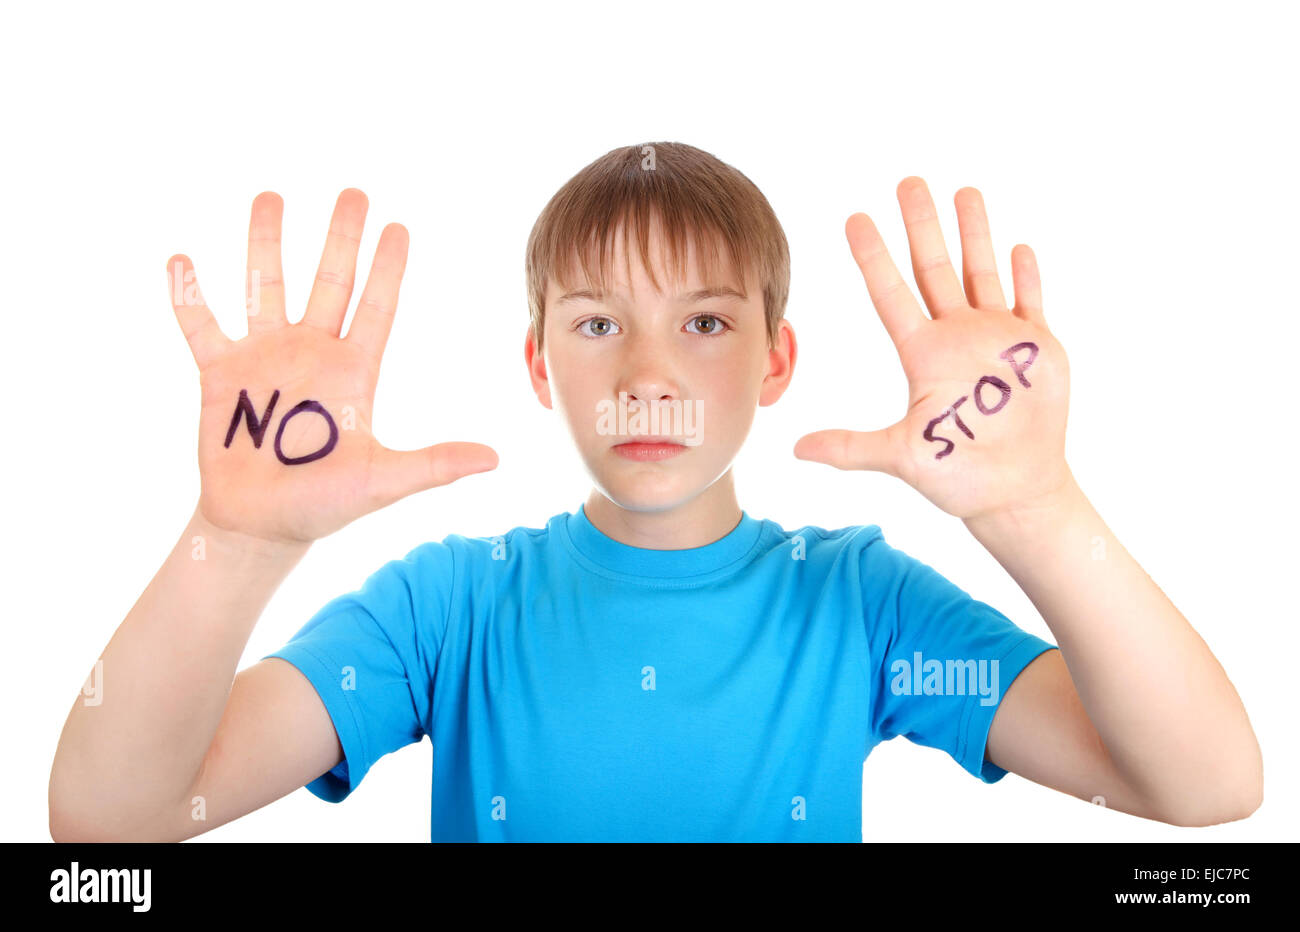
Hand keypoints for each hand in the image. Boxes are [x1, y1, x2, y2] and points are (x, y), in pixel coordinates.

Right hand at [168, 189, 497, 543]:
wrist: (263, 527)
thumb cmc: (325, 504)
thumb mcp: (381, 481)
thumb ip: (433, 466)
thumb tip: (496, 460)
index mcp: (353, 370)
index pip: (376, 306)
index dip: (387, 268)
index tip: (398, 226)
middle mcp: (311, 352)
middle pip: (329, 282)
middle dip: (340, 238)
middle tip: (353, 193)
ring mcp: (265, 358)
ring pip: (266, 286)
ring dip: (267, 242)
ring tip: (271, 195)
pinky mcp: (220, 375)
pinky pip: (201, 327)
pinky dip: (188, 296)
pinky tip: (179, 259)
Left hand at [794, 178, 1070, 521]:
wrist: (1015, 492)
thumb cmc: (959, 478)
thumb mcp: (901, 458)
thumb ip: (851, 448)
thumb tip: (796, 449)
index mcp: (924, 355)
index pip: (891, 294)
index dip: (873, 257)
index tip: (854, 219)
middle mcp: (957, 337)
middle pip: (935, 269)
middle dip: (923, 225)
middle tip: (908, 181)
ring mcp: (997, 339)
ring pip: (982, 272)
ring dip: (975, 233)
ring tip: (963, 190)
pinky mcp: (1037, 350)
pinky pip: (1031, 302)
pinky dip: (1026, 276)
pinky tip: (1018, 247)